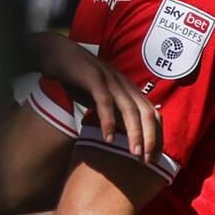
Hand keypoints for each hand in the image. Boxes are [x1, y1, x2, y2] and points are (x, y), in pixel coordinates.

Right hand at [31, 31, 159, 162]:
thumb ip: (116, 112)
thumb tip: (127, 135)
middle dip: (150, 138)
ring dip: (134, 133)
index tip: (155, 158)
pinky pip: (104, 102)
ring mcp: (110, 80)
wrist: (58, 54)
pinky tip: (108, 139)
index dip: (157, 135)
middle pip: (146, 113)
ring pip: (129, 109)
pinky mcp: (93, 78)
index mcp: (130, 90)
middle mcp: (125, 85)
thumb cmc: (81, 80)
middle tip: (148, 161)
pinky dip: (108, 121)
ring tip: (135, 154)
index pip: (152, 114)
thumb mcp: (103, 98)